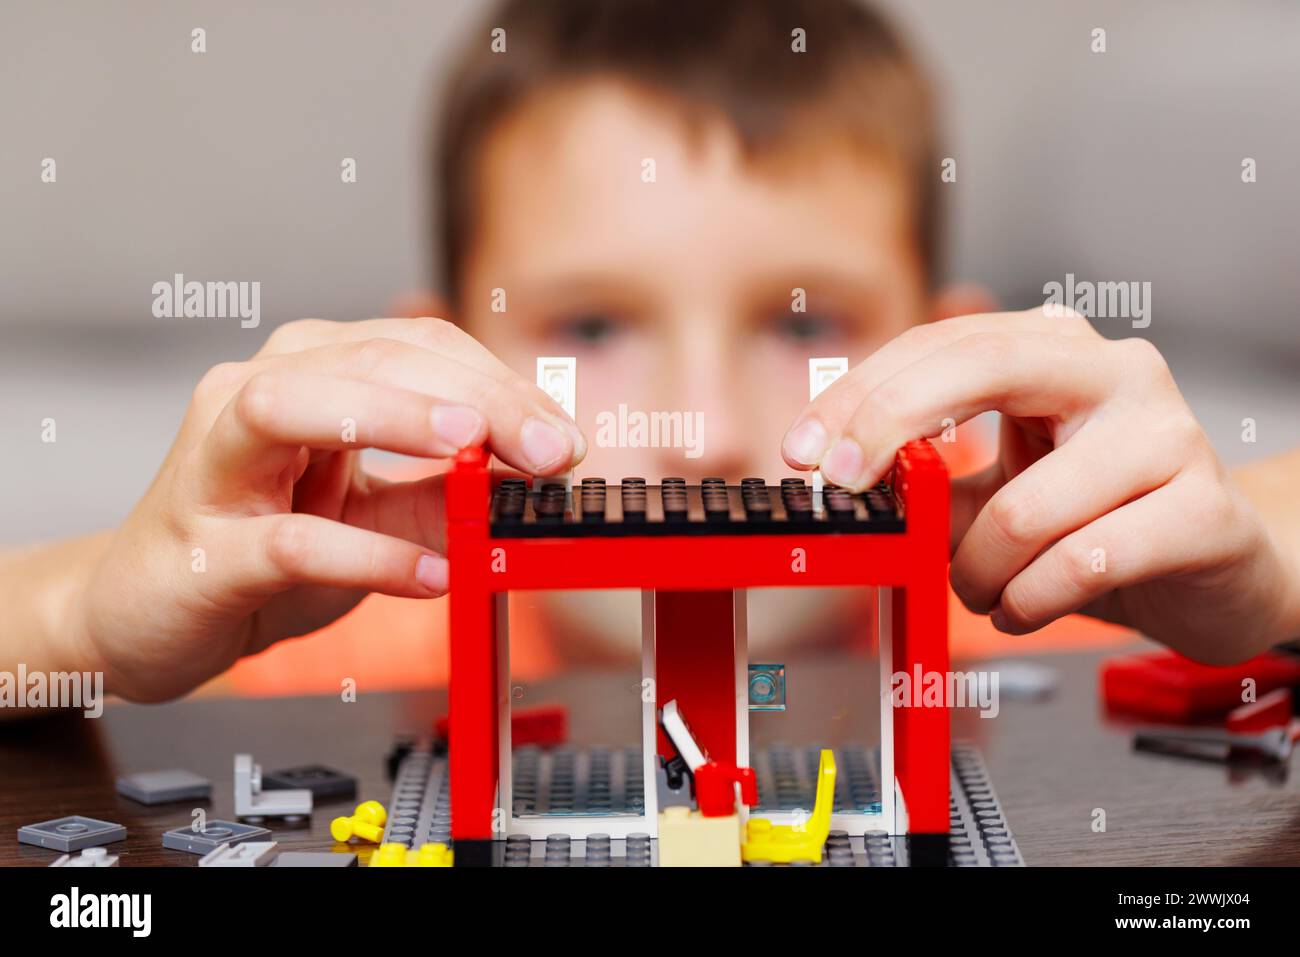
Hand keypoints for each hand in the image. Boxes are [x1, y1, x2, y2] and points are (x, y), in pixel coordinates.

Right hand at [74, 318, 584, 700]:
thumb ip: (446, 499)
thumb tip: (535, 484)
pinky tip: (430, 576)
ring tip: (470, 448)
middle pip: (371, 361)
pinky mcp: (202, 545)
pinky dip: (366, 556)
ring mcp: (217, 463)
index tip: (565, 439)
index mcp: (308, 374)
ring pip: (295, 405)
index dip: (500, 383)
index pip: (417, 349)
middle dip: (475, 398)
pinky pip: (287, 539)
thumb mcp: (375, 521)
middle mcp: (255, 395)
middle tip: (551, 449)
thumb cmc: (260, 553)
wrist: (146, 615)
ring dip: (394, 418)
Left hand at [781, 307, 1296, 662]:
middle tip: (844, 488)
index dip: (862, 394)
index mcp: (1057, 352)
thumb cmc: (1102, 522)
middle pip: (981, 366)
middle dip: (890, 426)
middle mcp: (1116, 372)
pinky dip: (1032, 602)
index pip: (941, 345)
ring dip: (976, 574)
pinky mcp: (1203, 510)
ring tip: (986, 591)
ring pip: (1021, 508)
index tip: (805, 451)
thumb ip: (932, 487)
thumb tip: (849, 488)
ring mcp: (1167, 435)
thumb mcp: (1002, 494)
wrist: (1221, 570)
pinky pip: (1079, 564)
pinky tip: (1032, 606)